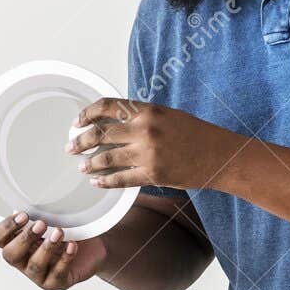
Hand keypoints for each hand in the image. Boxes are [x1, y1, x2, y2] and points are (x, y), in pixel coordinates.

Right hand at [0, 213, 107, 289]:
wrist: (93, 248)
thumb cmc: (69, 231)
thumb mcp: (52, 218)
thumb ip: (39, 212)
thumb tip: (32, 198)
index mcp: (16, 242)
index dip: (6, 227)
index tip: (24, 215)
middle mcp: (23, 260)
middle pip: (10, 255)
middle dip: (24, 238)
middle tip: (41, 224)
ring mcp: (38, 274)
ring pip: (35, 265)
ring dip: (47, 247)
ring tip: (60, 232)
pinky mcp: (55, 283)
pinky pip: (57, 273)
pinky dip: (65, 258)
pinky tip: (72, 245)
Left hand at [67, 98, 238, 191]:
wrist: (218, 155)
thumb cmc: (195, 133)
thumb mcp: (167, 115)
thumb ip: (141, 117)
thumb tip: (113, 122)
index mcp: (147, 110)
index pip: (107, 107)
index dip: (87, 114)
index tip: (77, 122)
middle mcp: (145, 130)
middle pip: (100, 134)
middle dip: (80, 141)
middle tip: (70, 147)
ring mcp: (147, 154)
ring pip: (106, 158)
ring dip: (89, 163)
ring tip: (81, 167)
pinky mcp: (152, 175)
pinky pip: (120, 179)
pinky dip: (105, 181)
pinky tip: (97, 182)